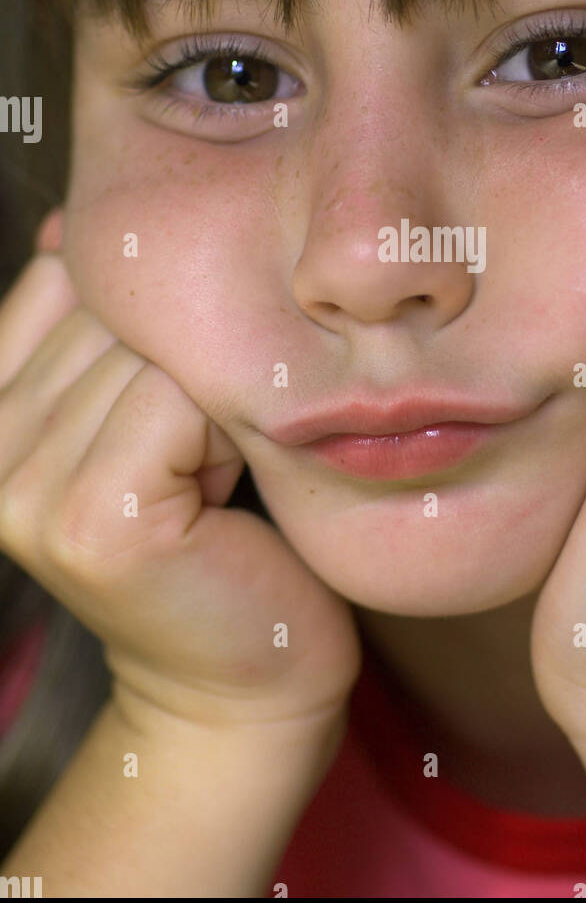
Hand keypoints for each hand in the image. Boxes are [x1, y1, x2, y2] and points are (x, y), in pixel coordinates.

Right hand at [0, 226, 360, 734]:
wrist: (243, 676)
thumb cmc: (216, 532)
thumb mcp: (138, 413)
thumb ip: (91, 329)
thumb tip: (65, 225)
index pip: (65, 278)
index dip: (149, 324)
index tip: (174, 404)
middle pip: (114, 314)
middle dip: (186, 363)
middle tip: (204, 452)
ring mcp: (25, 492)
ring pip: (152, 352)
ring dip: (215, 399)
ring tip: (212, 475)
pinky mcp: (92, 523)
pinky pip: (179, 401)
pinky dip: (228, 432)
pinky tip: (225, 493)